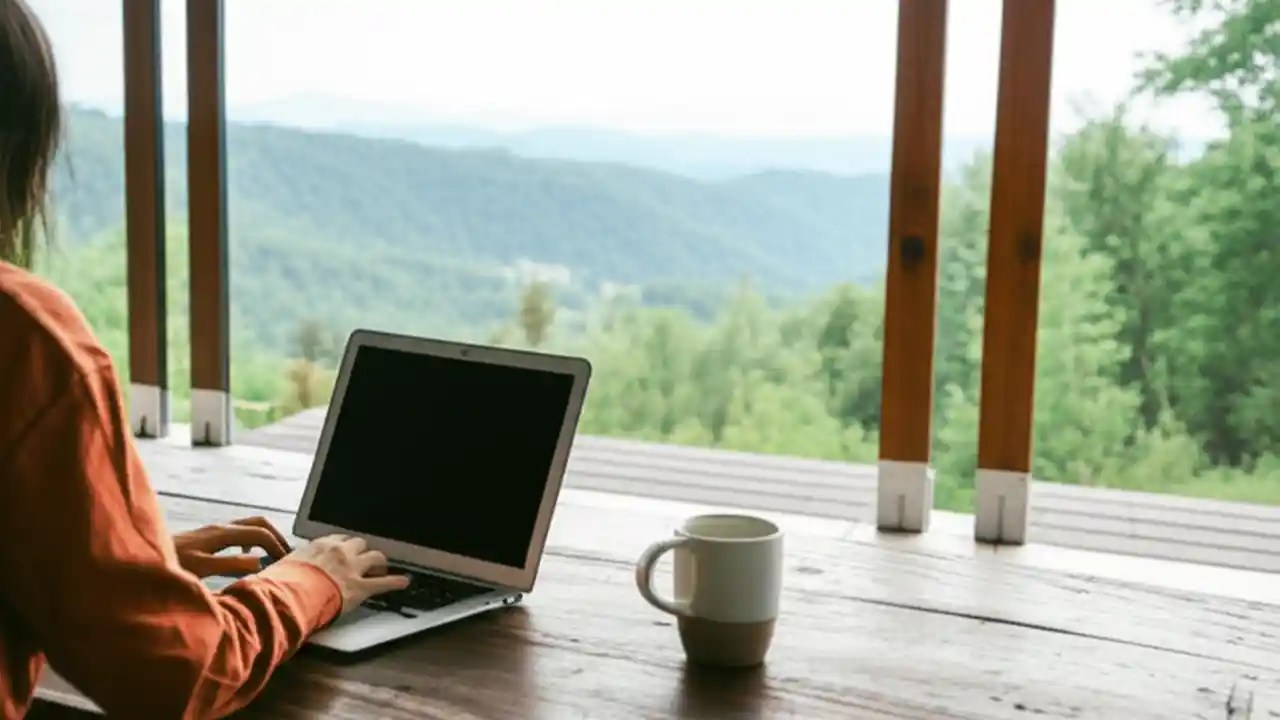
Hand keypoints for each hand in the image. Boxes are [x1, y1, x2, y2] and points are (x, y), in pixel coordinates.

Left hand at [174, 516, 291, 577]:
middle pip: (259, 523)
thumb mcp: (200, 569)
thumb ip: (229, 565)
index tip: (286, 564)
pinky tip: (248, 558)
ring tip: (274, 557)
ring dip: (266, 538)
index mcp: (221, 534)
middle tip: (287, 557)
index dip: (277, 547)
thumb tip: (259, 561)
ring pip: (250, 526)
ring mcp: (214, 530)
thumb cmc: (169, 567)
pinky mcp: (208, 537)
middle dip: (276, 537)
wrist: (140, 560)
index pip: (260, 534)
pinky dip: (253, 541)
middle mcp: (220, 528)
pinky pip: (240, 533)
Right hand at [281, 535, 409, 613]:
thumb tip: (278, 572)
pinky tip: (404, 581)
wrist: (290, 596)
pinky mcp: (360, 587)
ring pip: (375, 557)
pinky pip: (383, 583)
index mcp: (320, 545)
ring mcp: (352, 568)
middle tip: (362, 560)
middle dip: (361, 552)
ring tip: (381, 568)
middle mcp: (339, 552)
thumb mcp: (282, 567)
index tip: (344, 549)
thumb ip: (290, 565)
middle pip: (359, 544)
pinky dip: (395, 582)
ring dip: (378, 563)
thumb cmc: (281, 584)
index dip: (343, 545)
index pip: (338, 539)